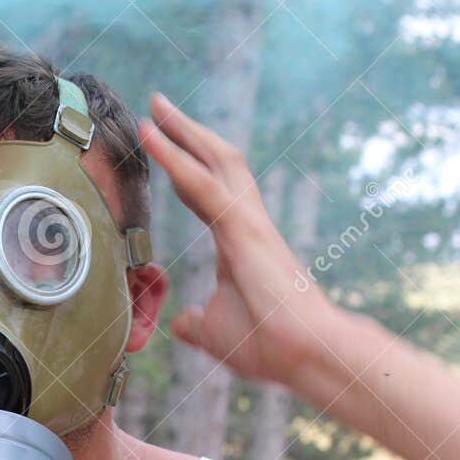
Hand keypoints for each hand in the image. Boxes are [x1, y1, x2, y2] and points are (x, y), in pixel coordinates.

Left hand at [138, 93, 345, 390]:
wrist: (307, 354)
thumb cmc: (269, 344)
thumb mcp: (216, 332)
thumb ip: (197, 322)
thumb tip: (182, 322)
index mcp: (238, 240)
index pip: (204, 191)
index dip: (182, 166)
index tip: (161, 143)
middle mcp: (245, 222)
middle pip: (214, 162)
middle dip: (187, 132)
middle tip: (157, 105)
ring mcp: (247, 221)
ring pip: (215, 160)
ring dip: (184, 131)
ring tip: (156, 106)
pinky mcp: (243, 229)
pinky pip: (203, 185)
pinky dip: (175, 157)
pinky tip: (153, 135)